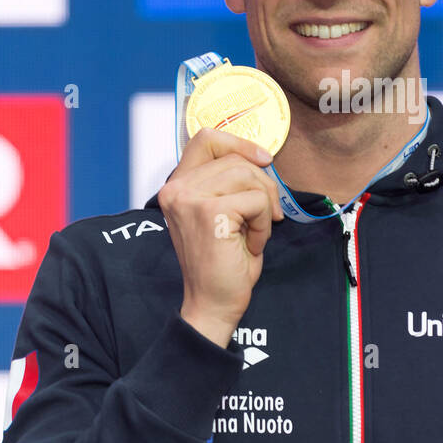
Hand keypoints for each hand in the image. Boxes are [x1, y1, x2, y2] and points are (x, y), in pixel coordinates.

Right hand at [157, 128, 282, 347]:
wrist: (214, 304)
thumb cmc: (223, 262)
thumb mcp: (226, 211)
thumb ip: (231, 182)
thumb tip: (261, 157)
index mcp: (177, 186)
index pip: (206, 138)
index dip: (239, 143)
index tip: (264, 160)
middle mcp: (176, 189)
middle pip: (235, 159)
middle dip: (263, 185)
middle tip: (267, 217)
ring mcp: (189, 199)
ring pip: (248, 176)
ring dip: (264, 206)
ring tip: (254, 233)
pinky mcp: (209, 212)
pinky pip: (256, 200)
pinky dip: (264, 223)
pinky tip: (251, 244)